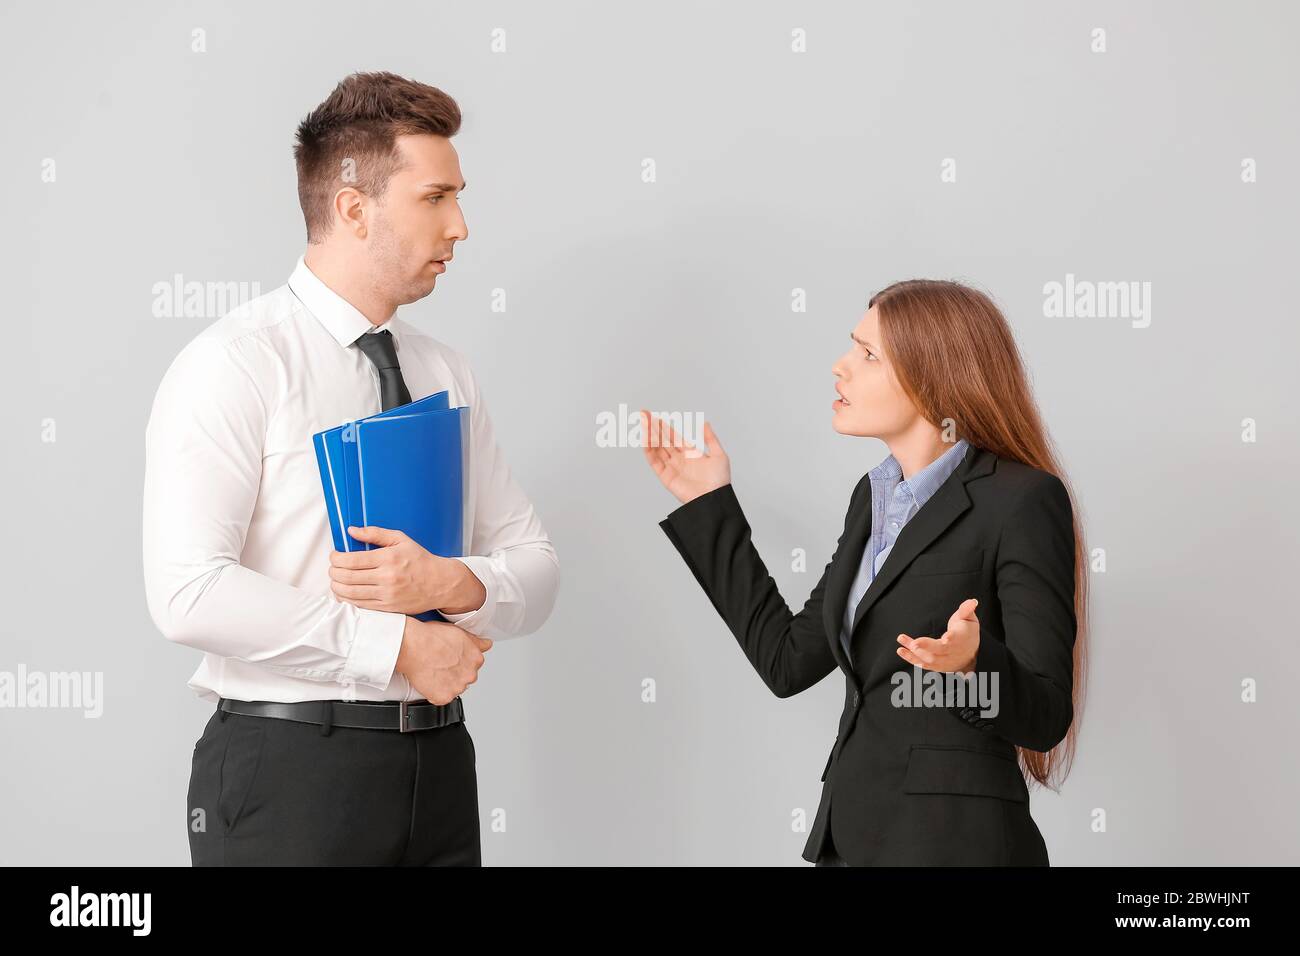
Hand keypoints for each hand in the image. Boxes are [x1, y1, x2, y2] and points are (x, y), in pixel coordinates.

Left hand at [329, 526, 485, 614]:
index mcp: (388, 558)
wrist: (440, 583)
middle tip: (333, 568)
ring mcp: (386, 595)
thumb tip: (352, 530)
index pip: (351, 560)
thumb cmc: (420, 560)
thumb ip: (375, 533)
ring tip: (336, 580)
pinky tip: (345, 593)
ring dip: (337, 587)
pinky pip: (360, 606)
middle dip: (333, 572)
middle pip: (347, 577)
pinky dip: (347, 600)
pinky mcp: (387, 608)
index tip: (334, 556)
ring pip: (350, 594)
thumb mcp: (401, 539)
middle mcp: (387, 578)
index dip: (336, 558)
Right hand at [396, 617, 492, 705]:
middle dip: (455, 673)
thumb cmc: (431, 637)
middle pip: (465, 677)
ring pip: (454, 688)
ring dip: (446, 683)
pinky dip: (435, 692)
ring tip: (433, 670)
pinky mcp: (443, 697)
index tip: (451, 658)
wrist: (412, 646)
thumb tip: (487, 644)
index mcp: (476, 659)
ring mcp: (457, 687)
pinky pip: (441, 698)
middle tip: (440, 664)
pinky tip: (429, 680)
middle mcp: (470, 675)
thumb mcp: (460, 632)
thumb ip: (477, 642)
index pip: (474, 664)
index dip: (461, 661)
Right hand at [639, 409, 730, 504]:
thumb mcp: (719, 455)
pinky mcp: (666, 477)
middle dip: (653, 428)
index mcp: (690, 453)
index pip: (674, 437)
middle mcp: (679, 459)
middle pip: (663, 441)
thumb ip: (710, 439)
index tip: (655, 417)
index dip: (664, 427)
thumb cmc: (719, 480)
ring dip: (649, 437)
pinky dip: (649, 452)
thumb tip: (705, 423)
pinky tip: (645, 441)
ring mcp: (671, 467)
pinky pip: (655, 462)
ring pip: (657, 449)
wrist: (714, 498)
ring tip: (643, 425)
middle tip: (644, 415)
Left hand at [896, 598, 979, 674]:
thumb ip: (967, 610)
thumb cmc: (967, 632)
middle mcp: (952, 652)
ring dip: (913, 652)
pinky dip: (911, 658)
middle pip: (939, 652)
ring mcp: (944, 661)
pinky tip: (901, 650)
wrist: (971, 653)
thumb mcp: (969, 619)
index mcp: (961, 639)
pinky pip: (923, 664)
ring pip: (929, 659)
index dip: (951, 639)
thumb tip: (972, 601)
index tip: (945, 638)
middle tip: (913, 643)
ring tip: (901, 639)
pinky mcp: (936, 666)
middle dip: (926, 647)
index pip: (956, 640)